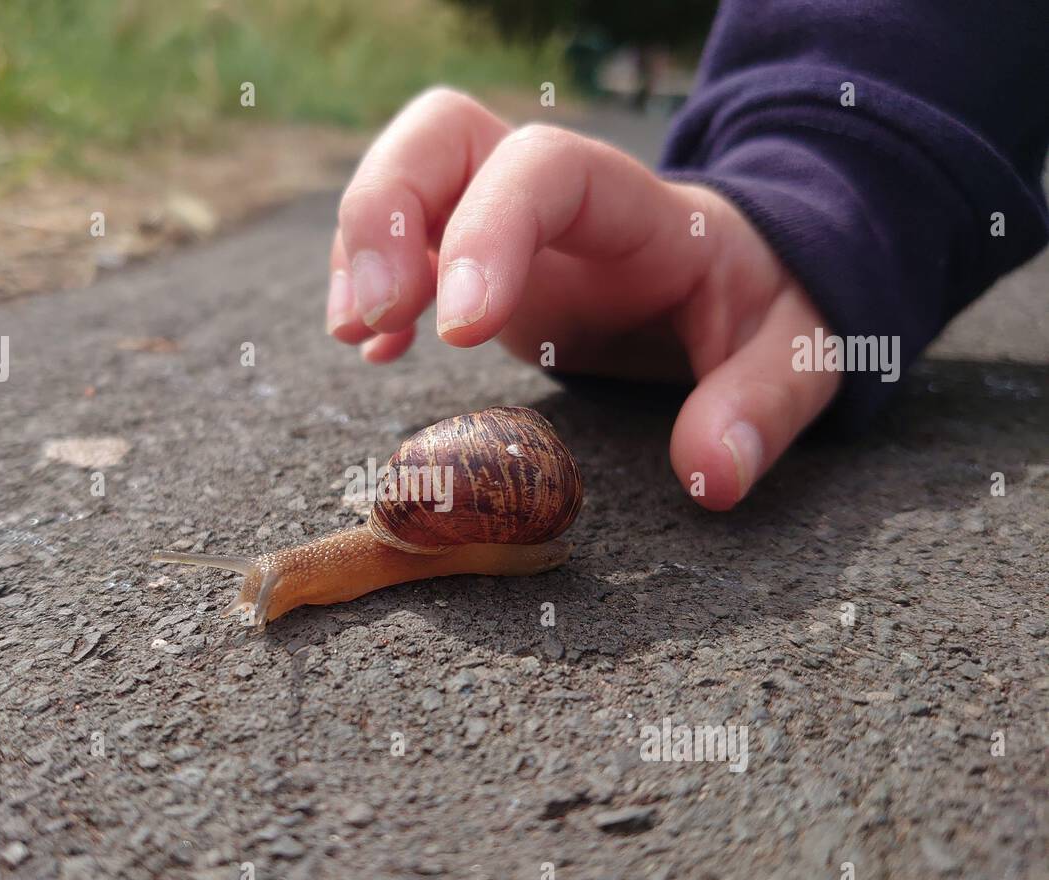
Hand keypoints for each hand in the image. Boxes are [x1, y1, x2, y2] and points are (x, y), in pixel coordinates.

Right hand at [324, 88, 839, 509]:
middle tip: (371, 318)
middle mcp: (558, 197)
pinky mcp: (477, 259)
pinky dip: (371, 283)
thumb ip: (761, 405)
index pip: (544, 168)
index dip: (487, 232)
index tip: (460, 332)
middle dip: (386, 211)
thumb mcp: (797, 353)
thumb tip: (711, 475)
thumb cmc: (764, 306)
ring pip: (407, 173)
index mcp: (636, 207)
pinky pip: (402, 238)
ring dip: (362, 247)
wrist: (745, 275)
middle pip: (443, 132)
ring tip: (356, 334)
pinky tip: (376, 350)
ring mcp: (507, 221)